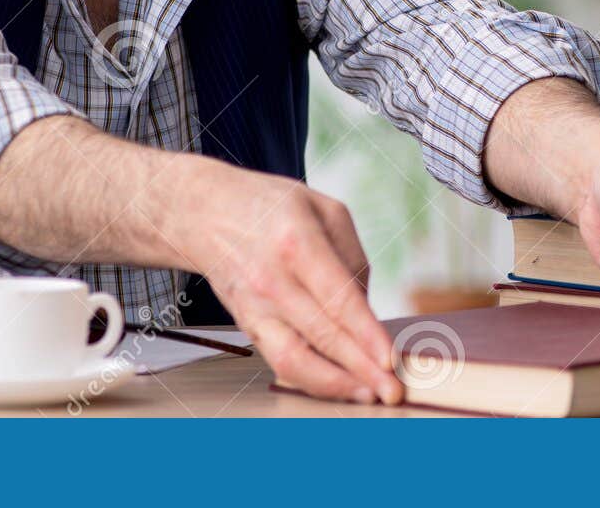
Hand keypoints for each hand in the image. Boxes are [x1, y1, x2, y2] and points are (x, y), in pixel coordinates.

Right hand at [185, 163, 401, 405]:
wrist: (206, 213)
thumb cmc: (269, 206)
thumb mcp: (323, 208)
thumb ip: (353, 258)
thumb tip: (367, 311)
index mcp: (297, 241)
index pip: (337, 298)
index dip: (366, 334)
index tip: (390, 360)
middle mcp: (272, 279)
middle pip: (322, 335)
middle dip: (363, 370)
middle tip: (393, 391)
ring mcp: (256, 307)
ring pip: (296, 360)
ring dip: (337, 384)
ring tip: (369, 394)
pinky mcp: (248, 325)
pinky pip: (280, 362)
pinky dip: (312, 380)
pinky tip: (339, 385)